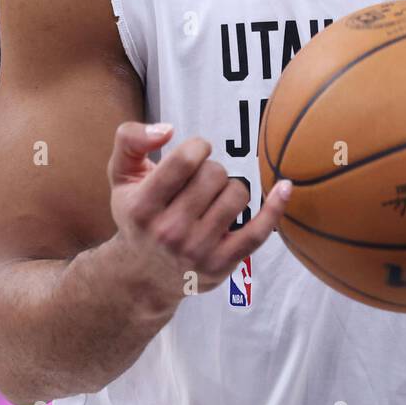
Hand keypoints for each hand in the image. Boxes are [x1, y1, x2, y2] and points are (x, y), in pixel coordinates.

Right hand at [107, 122, 292, 305]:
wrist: (142, 275)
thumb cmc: (137, 215)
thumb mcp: (120, 175)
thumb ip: (130, 139)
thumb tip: (167, 129)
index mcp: (142, 207)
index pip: (186, 159)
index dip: (198, 147)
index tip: (194, 154)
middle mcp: (168, 232)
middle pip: (214, 174)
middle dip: (210, 170)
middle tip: (197, 185)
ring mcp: (197, 251)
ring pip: (237, 194)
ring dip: (230, 189)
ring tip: (212, 200)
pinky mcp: (221, 264)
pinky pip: (258, 231)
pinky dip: (275, 207)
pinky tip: (285, 187)